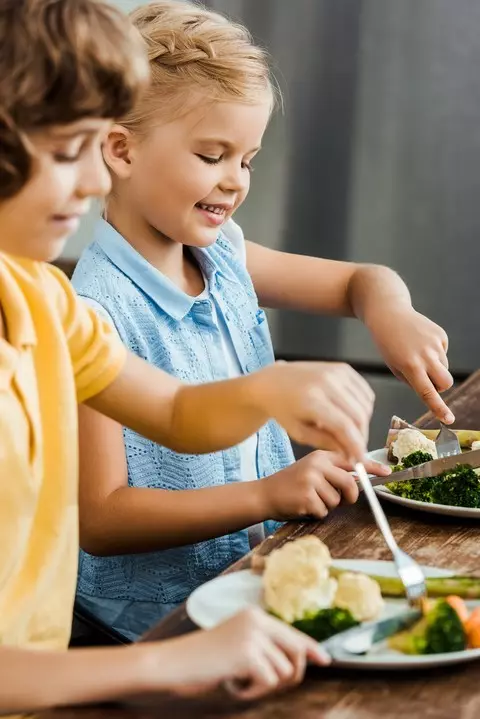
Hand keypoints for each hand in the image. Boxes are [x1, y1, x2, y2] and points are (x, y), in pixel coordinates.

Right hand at [147, 608, 329, 699]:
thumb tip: (297, 660)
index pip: (291, 631)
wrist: (173, 663)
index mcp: (253, 614)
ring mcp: (252, 635)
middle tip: (262, 684)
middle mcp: (256, 620)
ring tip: (238, 680)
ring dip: (263, 686)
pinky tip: (233, 685)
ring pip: (283, 671)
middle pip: (296, 651)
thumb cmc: (202, 659)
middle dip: (290, 675)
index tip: (325, 660)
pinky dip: (252, 692)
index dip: (310, 648)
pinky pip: (268, 682)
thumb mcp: (235, 644)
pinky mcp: (247, 653)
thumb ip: (263, 645)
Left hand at [254, 361, 374, 460]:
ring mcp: (336, 372)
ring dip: (363, 423)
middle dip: (362, 436)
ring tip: (350, 432)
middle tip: (356, 448)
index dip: (356, 446)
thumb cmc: (283, 409)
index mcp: (311, 400)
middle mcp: (326, 382)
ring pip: (365, 404)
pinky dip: (364, 406)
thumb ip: (326, 443)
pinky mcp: (343, 368)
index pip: (344, 426)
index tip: (359, 459)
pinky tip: (352, 415)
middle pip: (359, 415)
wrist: (273, 382)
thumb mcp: (299, 432)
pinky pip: (365, 391)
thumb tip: (351, 453)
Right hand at [258, 450, 390, 519]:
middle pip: (350, 483)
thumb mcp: (311, 470)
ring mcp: (311, 479)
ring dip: (328, 506)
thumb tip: (360, 481)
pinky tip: (303, 506)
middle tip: (340, 500)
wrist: (264, 494)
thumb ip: (333, 472)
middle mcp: (317, 464)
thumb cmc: (291, 485)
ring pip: (337, 500)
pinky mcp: (306, 496)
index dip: (372, 467)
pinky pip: (324, 511)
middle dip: (349, 497)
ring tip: (310, 499)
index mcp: (321, 456)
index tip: (387, 472)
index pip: (352, 460)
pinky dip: (317, 514)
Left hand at [366, 306, 453, 422]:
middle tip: (427, 380)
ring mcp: (435, 344)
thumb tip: (432, 389)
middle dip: (441, 387)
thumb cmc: (387, 344)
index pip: (428, 392)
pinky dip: (434, 353)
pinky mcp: (441, 335)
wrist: (388, 314)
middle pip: (446, 382)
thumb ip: (412, 380)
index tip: (449, 420)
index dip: (439, 408)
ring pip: (445, 368)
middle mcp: (425, 355)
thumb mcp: (394, 366)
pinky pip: (443, 353)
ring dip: (435, 368)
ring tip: (416, 354)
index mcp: (410, 366)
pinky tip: (420, 343)